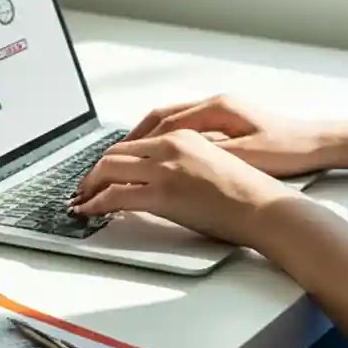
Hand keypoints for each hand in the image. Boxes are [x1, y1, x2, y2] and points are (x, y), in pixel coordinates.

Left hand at [70, 130, 299, 247]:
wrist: (264, 208)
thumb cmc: (247, 194)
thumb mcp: (213, 162)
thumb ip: (184, 161)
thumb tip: (161, 176)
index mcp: (184, 135)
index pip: (134, 141)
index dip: (112, 157)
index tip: (103, 170)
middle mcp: (171, 145)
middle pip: (115, 152)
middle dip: (94, 171)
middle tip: (84, 187)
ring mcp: (165, 168)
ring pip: (109, 169)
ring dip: (89, 186)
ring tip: (82, 200)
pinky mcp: (162, 194)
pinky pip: (115, 196)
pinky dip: (95, 204)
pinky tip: (89, 211)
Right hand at [124, 95, 326, 177]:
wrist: (316, 143)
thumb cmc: (287, 149)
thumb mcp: (247, 155)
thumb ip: (210, 154)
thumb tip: (173, 158)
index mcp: (218, 108)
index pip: (165, 123)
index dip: (138, 144)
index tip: (118, 160)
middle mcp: (215, 103)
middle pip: (161, 116)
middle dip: (133, 138)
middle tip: (110, 159)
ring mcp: (219, 110)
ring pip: (169, 118)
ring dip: (145, 136)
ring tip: (125, 158)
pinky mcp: (224, 120)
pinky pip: (183, 124)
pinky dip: (163, 137)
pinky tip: (156, 155)